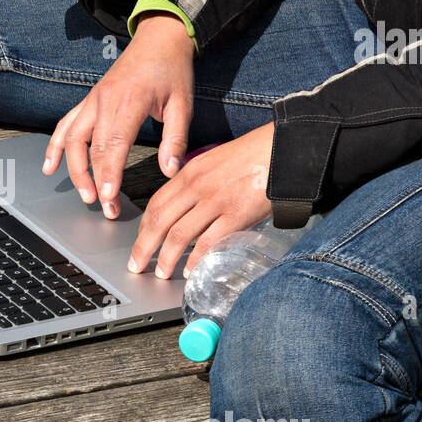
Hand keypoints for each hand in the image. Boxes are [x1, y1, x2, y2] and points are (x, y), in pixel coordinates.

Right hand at [42, 12, 193, 218]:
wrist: (159, 38)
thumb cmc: (172, 70)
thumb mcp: (183, 104)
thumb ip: (175, 139)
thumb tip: (170, 171)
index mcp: (129, 102)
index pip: (113, 145)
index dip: (109, 174)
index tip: (109, 198)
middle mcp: (105, 102)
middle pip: (91, 148)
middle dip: (95, 182)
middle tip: (106, 208)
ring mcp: (93, 101)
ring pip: (72, 139)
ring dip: (74, 170)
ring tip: (84, 195)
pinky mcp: (89, 101)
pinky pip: (65, 125)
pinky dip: (55, 147)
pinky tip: (50, 167)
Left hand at [128, 120, 274, 279]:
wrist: (284, 148)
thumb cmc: (254, 155)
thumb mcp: (215, 161)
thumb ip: (198, 182)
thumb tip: (186, 207)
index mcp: (190, 172)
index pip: (156, 203)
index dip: (144, 227)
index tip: (139, 241)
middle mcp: (197, 186)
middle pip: (160, 221)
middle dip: (144, 247)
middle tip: (137, 265)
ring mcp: (216, 201)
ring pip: (179, 235)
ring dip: (166, 258)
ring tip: (162, 273)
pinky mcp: (236, 215)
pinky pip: (208, 242)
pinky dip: (196, 259)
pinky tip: (191, 270)